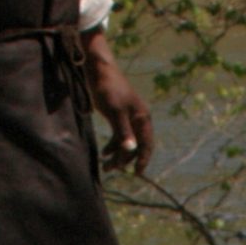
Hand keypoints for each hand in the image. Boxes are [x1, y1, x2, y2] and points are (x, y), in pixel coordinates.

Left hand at [82, 32, 153, 173]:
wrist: (98, 70)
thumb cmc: (108, 89)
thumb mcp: (116, 112)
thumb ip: (124, 132)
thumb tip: (130, 151)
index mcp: (142, 118)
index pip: (147, 144)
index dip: (143, 160)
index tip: (136, 173)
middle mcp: (138, 120)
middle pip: (135, 146)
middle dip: (124, 159)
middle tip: (111, 169)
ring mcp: (128, 118)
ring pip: (126, 143)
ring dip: (116, 155)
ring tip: (105, 165)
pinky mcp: (118, 116)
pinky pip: (118, 136)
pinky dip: (112, 145)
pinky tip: (104, 153)